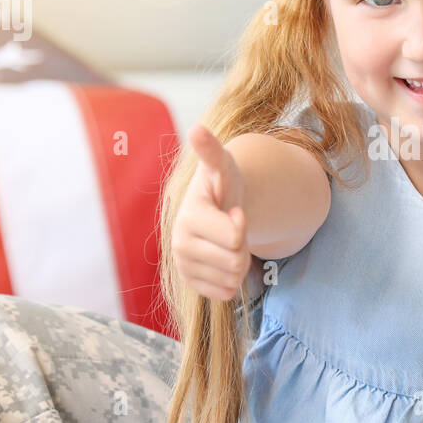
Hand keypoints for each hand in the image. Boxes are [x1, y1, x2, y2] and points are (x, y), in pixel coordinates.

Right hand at [170, 124, 248, 300]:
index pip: (234, 237)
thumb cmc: (222, 185)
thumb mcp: (223, 166)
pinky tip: (223, 259)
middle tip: (232, 229)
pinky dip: (232, 280)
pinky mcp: (191, 283)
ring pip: (233, 279)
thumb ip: (212, 151)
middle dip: (243, 246)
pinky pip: (226, 293)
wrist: (215, 209)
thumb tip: (197, 129)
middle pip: (237, 261)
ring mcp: (184, 266)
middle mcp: (180, 244)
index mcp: (189, 217)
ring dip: (239, 262)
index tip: (234, 211)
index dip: (242, 225)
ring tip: (227, 242)